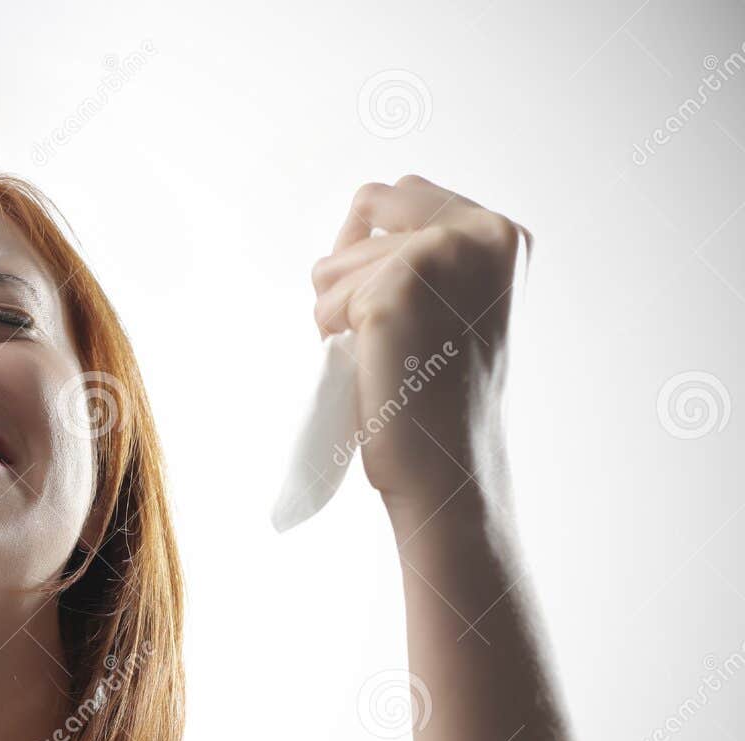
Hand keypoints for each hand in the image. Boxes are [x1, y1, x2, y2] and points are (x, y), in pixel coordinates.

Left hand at [310, 175, 529, 517]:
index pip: (401, 191)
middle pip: (367, 206)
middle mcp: (478, 231)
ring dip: (337, 310)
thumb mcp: (454, 299)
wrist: (447, 463)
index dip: (371, 243)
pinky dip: (330, 335)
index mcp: (502, 232)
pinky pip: (324, 300)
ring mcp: (437, 255)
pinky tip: (370, 364)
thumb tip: (365, 208)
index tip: (390, 301)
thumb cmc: (440, 391)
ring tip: (381, 353)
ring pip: (334, 261)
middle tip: (381, 327)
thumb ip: (429, 249)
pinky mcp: (394, 289)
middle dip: (351, 267)